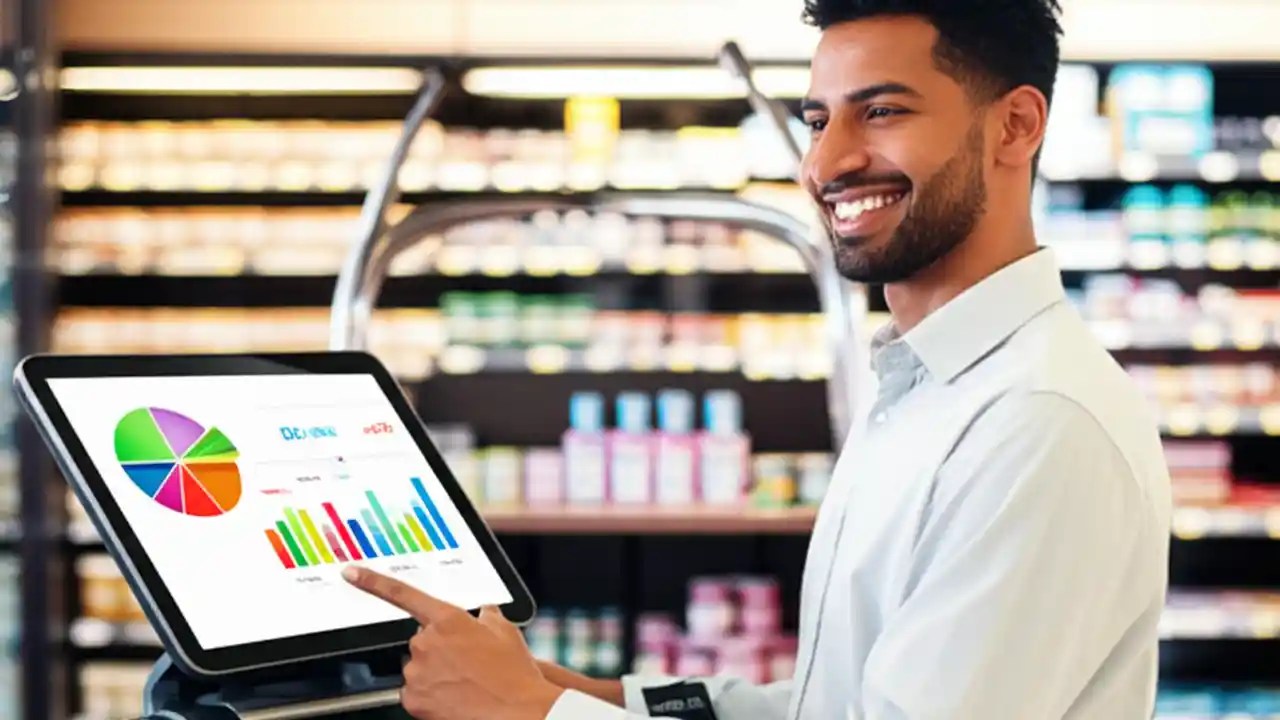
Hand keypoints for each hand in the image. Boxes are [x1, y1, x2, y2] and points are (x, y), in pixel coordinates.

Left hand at [342, 566, 562, 719]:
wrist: (516, 711)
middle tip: (464, 664)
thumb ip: (488, 616)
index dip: (372, 581)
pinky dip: (429, 696)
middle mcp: (426, 642)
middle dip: (437, 650)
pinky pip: (414, 693)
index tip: (351, 572)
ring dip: (434, 674)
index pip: (402, 594)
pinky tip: (453, 699)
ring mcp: (417, 672)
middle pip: (420, 641)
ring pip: (417, 669)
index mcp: (447, 619)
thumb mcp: (505, 633)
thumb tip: (485, 613)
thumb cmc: (513, 672)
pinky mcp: (413, 699)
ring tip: (464, 684)